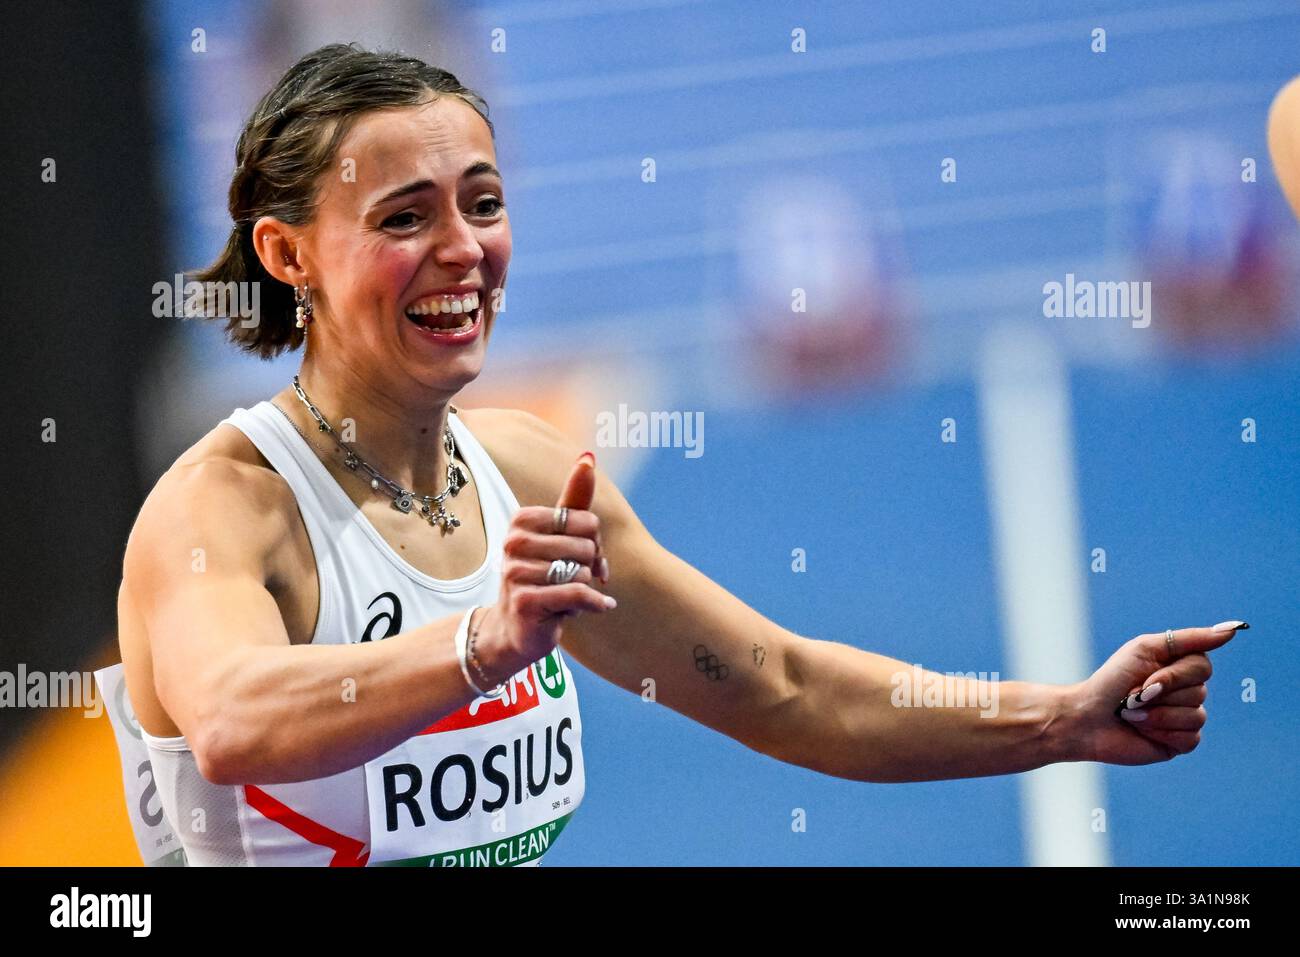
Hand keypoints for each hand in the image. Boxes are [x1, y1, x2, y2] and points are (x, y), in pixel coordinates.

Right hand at [475, 451, 614, 677]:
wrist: (516, 629)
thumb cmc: (543, 578)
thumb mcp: (560, 537)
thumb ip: (574, 499)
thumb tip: (588, 457)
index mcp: (522, 520)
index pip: (587, 521)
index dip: (594, 542)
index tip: (582, 556)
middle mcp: (514, 542)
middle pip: (586, 546)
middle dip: (592, 567)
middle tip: (578, 579)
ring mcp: (516, 572)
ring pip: (582, 572)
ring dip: (587, 588)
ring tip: (569, 595)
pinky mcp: (525, 601)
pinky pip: (578, 594)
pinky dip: (595, 604)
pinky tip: (598, 606)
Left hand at [1062, 622, 1247, 765]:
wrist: (1087, 717)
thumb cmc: (1113, 680)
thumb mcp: (1146, 649)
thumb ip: (1189, 639)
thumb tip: (1233, 629)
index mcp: (1181, 667)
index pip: (1203, 667)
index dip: (1173, 675)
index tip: (1144, 677)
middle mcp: (1188, 692)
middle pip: (1200, 692)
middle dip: (1159, 695)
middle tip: (1133, 697)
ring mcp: (1186, 718)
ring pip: (1195, 716)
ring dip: (1156, 715)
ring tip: (1133, 714)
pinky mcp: (1180, 742)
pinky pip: (1190, 738)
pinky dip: (1160, 732)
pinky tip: (1142, 730)